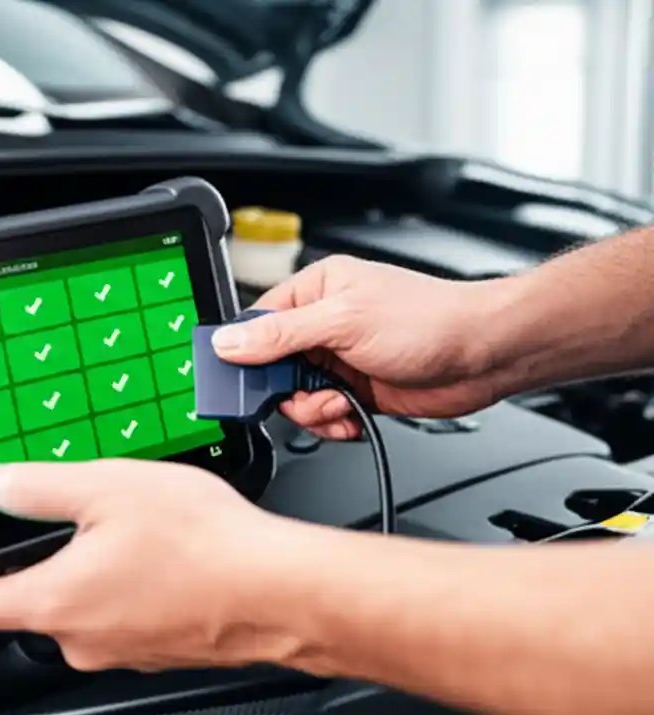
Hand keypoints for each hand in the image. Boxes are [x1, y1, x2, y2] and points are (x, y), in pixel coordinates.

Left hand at [0, 460, 305, 671]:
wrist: (279, 588)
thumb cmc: (200, 542)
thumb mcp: (104, 485)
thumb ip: (36, 487)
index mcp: (52, 602)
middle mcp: (79, 641)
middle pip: (32, 604)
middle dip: (47, 561)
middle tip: (81, 518)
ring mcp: (120, 652)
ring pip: (84, 610)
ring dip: (96, 573)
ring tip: (132, 531)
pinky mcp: (158, 652)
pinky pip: (126, 618)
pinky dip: (134, 589)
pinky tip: (164, 555)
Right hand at [213, 256, 509, 437]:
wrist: (484, 354)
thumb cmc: (429, 320)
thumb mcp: (343, 322)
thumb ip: (281, 335)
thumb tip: (230, 341)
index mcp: (315, 291)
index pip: (256, 324)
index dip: (243, 354)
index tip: (240, 380)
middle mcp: (323, 325)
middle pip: (270, 367)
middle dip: (284, 390)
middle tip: (304, 394)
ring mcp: (339, 359)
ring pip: (295, 396)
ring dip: (312, 410)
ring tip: (338, 405)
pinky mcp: (355, 390)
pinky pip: (322, 414)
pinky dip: (331, 423)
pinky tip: (350, 417)